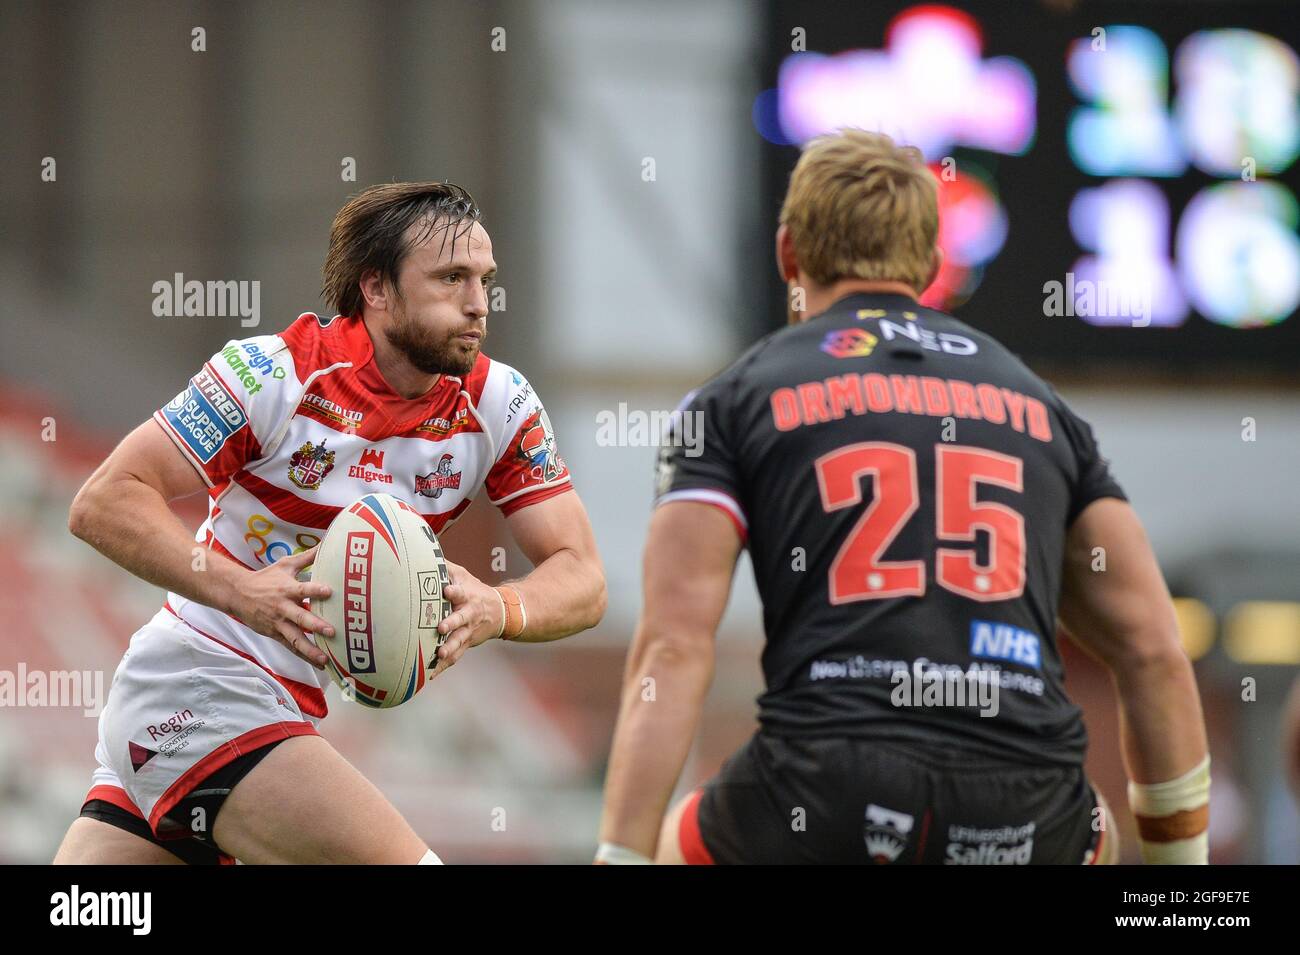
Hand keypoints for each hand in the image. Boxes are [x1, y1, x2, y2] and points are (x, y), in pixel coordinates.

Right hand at [225, 546, 332, 668]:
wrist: (237, 594)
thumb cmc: (266, 578)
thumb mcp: (286, 565)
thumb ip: (308, 556)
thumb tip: (327, 542)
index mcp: (287, 589)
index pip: (303, 589)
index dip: (316, 590)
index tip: (330, 591)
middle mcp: (283, 608)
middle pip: (300, 618)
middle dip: (315, 625)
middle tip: (331, 631)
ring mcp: (278, 624)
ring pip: (295, 639)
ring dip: (310, 650)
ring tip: (325, 659)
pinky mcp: (275, 634)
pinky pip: (291, 647)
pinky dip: (304, 656)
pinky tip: (319, 664)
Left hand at [436, 561, 505, 669]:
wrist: (502, 611)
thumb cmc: (475, 590)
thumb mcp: (463, 574)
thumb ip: (445, 566)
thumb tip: (422, 552)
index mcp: (467, 595)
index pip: (461, 591)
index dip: (454, 591)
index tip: (447, 590)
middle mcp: (469, 614)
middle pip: (460, 619)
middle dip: (451, 623)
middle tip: (441, 627)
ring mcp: (468, 631)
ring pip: (459, 641)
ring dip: (449, 648)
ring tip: (439, 654)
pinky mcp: (466, 644)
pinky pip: (455, 657)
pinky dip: (443, 666)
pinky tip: (430, 674)